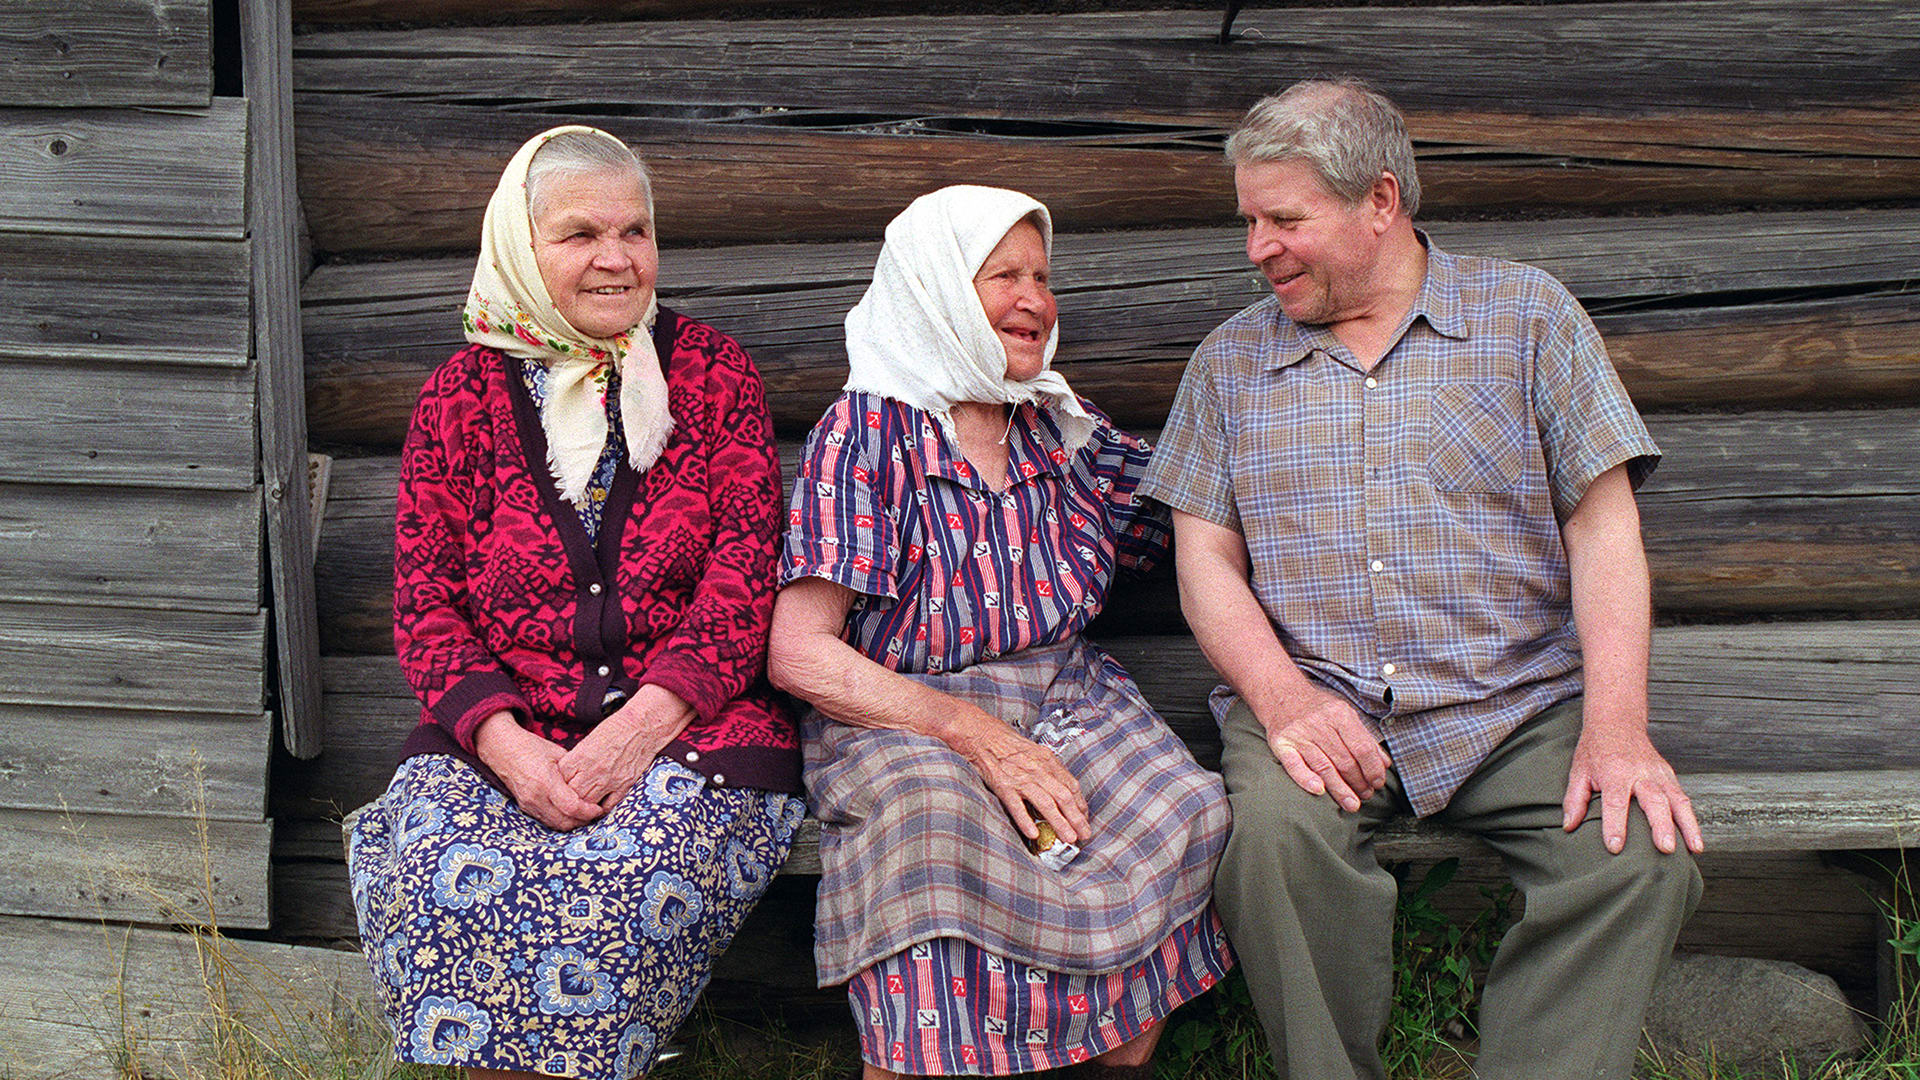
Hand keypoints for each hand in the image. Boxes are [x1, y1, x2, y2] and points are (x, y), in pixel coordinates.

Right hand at [473, 711, 602, 830]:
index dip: (588, 811)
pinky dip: (560, 820)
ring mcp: (528, 804)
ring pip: (555, 825)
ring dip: (572, 823)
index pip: (572, 807)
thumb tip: (592, 783)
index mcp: (545, 781)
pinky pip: (546, 820)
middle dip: (583, 821)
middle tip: (595, 813)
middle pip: (565, 822)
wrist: (501, 749)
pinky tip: (570, 812)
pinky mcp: (524, 807)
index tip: (599, 808)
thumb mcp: (557, 753)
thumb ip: (573, 771)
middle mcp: (535, 797)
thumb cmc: (531, 747)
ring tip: (585, 813)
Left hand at [559, 685, 694, 807]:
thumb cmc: (615, 730)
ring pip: (587, 804)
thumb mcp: (588, 741)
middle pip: (571, 795)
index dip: (558, 784)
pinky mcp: (624, 786)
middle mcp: (592, 771)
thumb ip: (576, 760)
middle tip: (568, 798)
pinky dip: (600, 809)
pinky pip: (607, 806)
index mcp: (580, 757)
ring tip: (581, 806)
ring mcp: (608, 780)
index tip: (560, 784)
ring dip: (583, 806)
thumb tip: (565, 776)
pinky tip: (598, 807)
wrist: (642, 726)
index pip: (560, 780)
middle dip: (568, 798)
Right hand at [947, 710, 1091, 845]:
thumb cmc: (1009, 745)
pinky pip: (1017, 806)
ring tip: (1068, 838)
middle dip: (1077, 818)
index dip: (1081, 804)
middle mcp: (1038, 770)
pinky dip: (1026, 821)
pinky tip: (1034, 834)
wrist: (983, 735)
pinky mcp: (1004, 786)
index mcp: (1048, 761)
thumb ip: (1050, 770)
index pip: (1072, 786)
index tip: (1084, 818)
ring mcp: (1021, 778)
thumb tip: (1064, 789)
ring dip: (1060, 823)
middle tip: (1084, 834)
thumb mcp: (1036, 753)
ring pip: (1046, 804)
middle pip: (1064, 797)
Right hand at [1261, 684, 1390, 811]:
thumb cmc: (1317, 708)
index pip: (1362, 747)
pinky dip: (1306, 779)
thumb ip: (1365, 738)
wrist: (1280, 694)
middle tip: (1365, 796)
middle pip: (1344, 761)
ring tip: (1351, 804)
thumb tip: (1384, 764)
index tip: (1378, 782)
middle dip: (1358, 783)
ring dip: (1340, 789)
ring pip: (1324, 767)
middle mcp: (1319, 723)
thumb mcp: (1344, 714)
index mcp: (1339, 714)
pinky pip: (1294, 765)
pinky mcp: (1281, 743)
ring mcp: (1299, 734)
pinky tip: (1319, 791)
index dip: (1373, 769)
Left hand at [1562, 723, 1703, 854]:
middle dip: (1661, 826)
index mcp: (1614, 773)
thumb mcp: (1578, 771)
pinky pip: (1683, 798)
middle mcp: (1640, 773)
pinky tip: (1695, 839)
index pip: (1615, 802)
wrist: (1617, 722)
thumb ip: (1575, 800)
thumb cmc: (1596, 750)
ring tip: (1694, 849)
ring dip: (1688, 826)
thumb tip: (1569, 826)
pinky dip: (1691, 819)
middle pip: (1654, 800)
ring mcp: (1658, 774)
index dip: (1615, 825)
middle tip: (1665, 848)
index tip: (1615, 846)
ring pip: (1677, 800)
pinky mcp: (1669, 776)